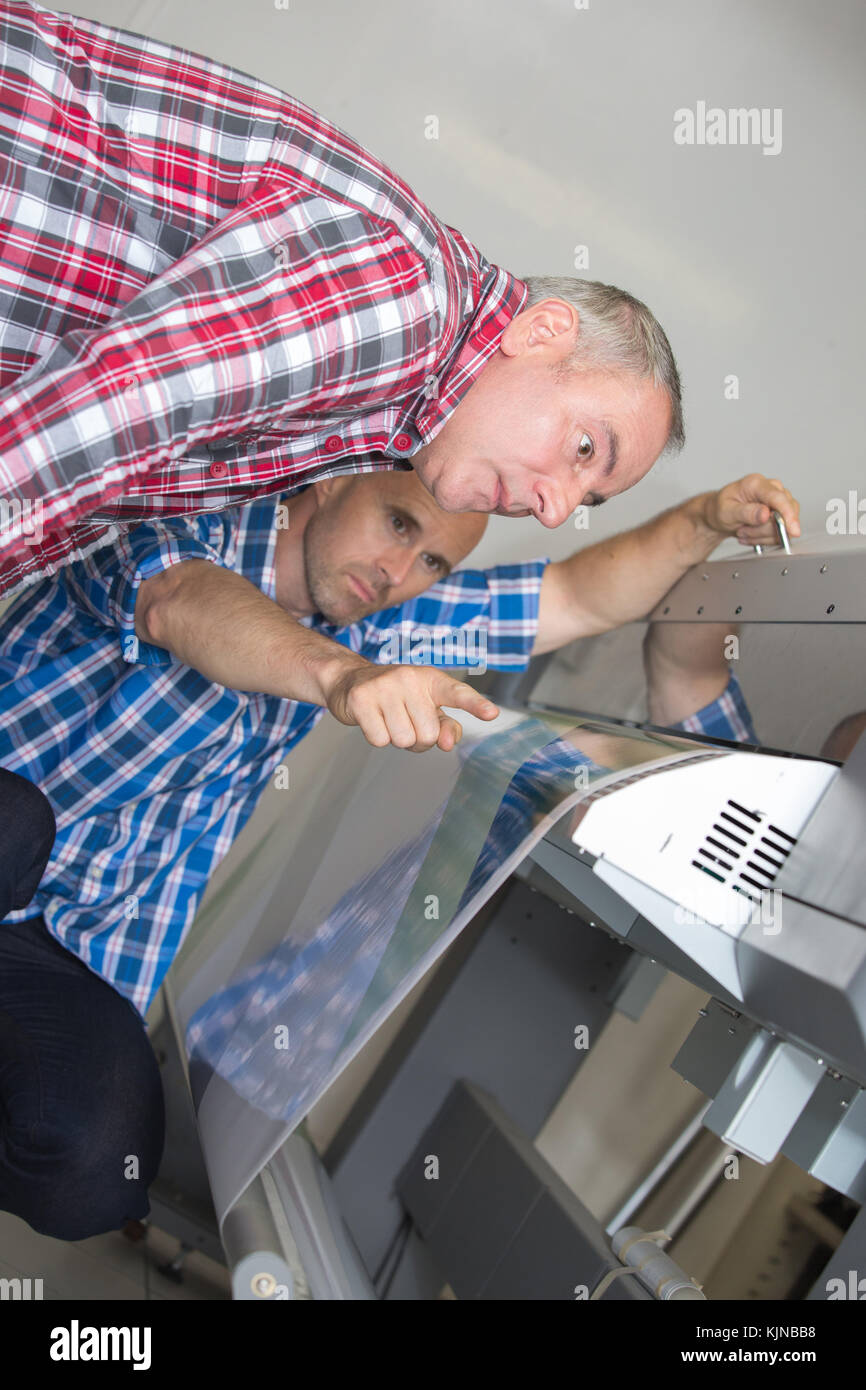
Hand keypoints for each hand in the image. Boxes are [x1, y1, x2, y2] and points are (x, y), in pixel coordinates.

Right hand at [324, 663, 499, 751]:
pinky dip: (377, 738)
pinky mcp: (362, 699)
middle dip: (417, 738)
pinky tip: (373, 720)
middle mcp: (409, 678)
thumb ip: (445, 726)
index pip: (457, 693)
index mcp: (431, 679)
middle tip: (404, 721)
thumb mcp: (425, 708)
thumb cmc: (396, 698)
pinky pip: (380, 740)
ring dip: (396, 738)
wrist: (350, 681)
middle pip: (428, 734)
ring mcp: (384, 686)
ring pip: (403, 740)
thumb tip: (447, 744)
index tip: (492, 713)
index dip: (475, 705)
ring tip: (388, 719)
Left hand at [702, 474, 800, 546]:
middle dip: (762, 530)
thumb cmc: (720, 508)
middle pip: (784, 514)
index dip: (788, 515)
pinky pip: (781, 532)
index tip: (793, 531)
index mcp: (757, 483)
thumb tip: (765, 514)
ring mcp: (779, 500)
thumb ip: (746, 512)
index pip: (779, 498)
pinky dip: (765, 538)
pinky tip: (751, 534)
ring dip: (762, 535)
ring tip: (743, 531)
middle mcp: (772, 488)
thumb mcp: (726, 512)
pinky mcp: (782, 513)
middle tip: (742, 530)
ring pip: (784, 526)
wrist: (718, 514)